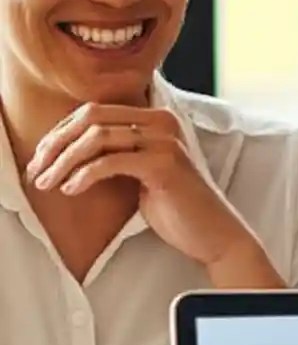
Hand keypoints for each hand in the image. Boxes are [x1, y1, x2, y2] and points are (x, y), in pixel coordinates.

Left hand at [26, 103, 263, 269]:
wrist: (213, 233)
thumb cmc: (176, 207)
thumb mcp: (140, 171)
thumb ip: (116, 152)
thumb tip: (65, 149)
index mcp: (156, 118)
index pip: (94, 111)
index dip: (60, 132)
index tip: (42, 157)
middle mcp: (163, 122)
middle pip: (91, 117)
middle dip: (56, 143)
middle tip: (37, 169)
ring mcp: (166, 141)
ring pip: (97, 137)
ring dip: (63, 161)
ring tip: (47, 182)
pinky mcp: (164, 165)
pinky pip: (110, 162)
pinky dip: (84, 175)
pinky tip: (72, 189)